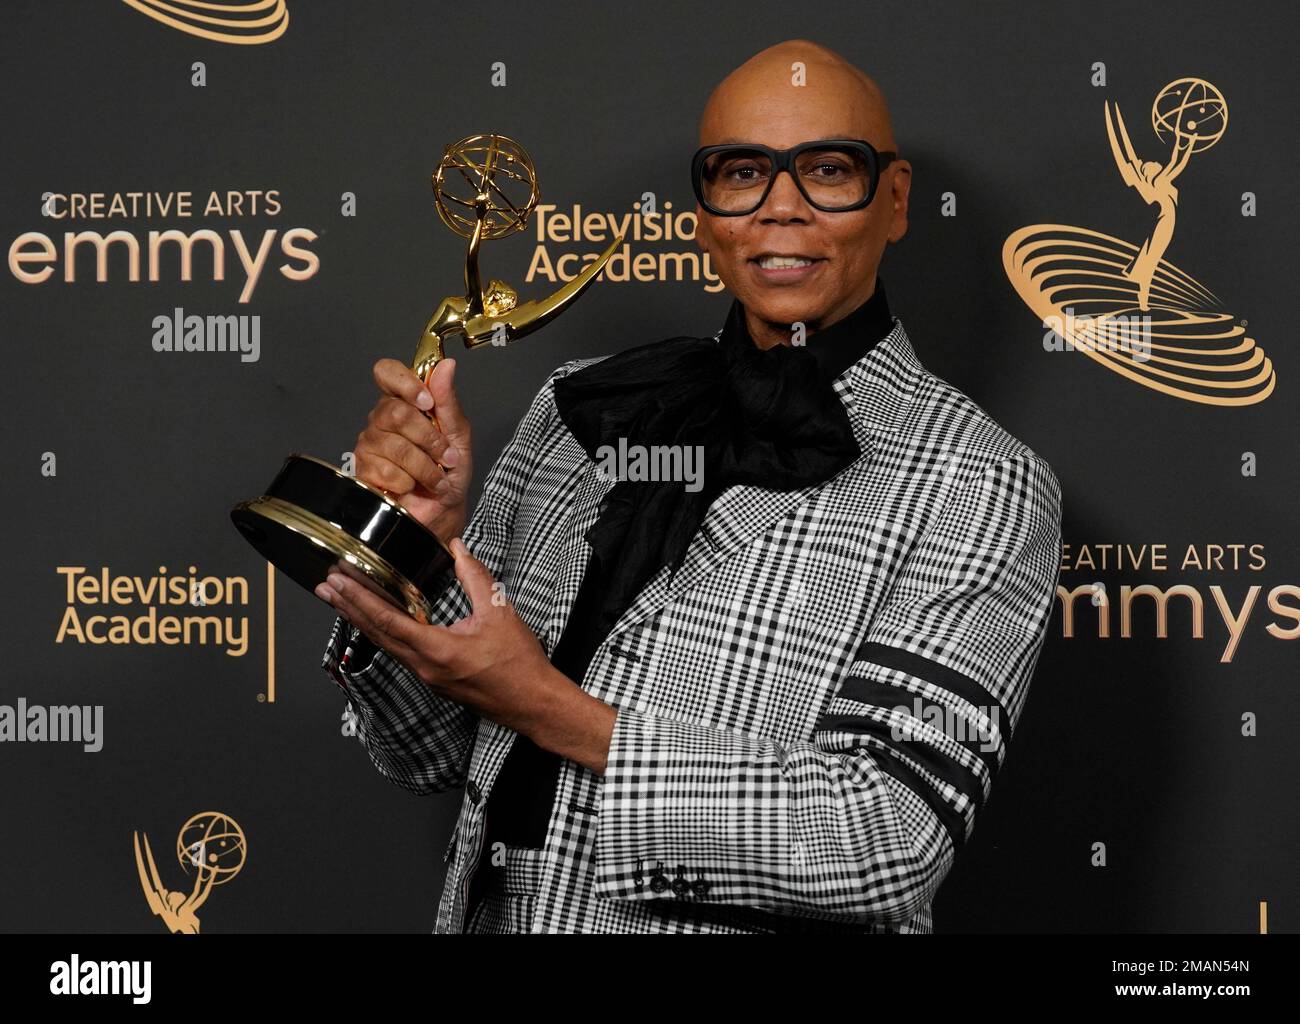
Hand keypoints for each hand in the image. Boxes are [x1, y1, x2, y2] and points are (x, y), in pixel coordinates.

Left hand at [315, 540, 617, 772]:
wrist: (532, 702)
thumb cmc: (519, 663)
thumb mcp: (500, 611)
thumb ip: (475, 577)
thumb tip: (458, 548)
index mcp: (437, 650)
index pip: (387, 620)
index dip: (359, 598)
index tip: (338, 581)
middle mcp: (424, 667)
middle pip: (376, 634)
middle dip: (349, 608)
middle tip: (326, 587)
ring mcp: (428, 677)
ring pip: (385, 645)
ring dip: (362, 621)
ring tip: (342, 601)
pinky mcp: (435, 680)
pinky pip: (400, 653)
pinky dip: (383, 633)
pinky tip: (378, 622)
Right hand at [354, 356, 471, 544]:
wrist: (443, 510)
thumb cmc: (450, 471)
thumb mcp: (459, 434)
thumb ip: (449, 401)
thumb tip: (447, 366)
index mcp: (404, 402)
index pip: (387, 373)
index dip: (404, 382)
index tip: (426, 401)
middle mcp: (382, 419)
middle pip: (395, 413)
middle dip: (429, 439)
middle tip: (446, 455)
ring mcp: (369, 444)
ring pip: (394, 445)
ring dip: (425, 466)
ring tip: (436, 476)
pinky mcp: (363, 470)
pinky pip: (386, 470)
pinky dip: (411, 482)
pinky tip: (414, 486)